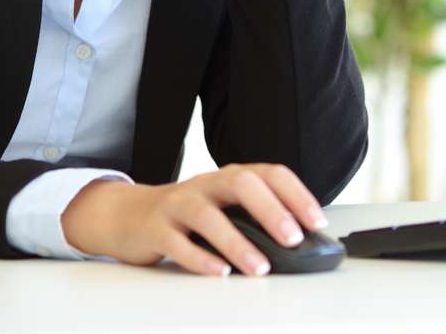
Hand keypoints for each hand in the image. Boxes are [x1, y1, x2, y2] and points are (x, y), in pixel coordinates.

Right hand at [61, 163, 328, 276]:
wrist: (130, 215)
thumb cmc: (189, 214)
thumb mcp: (224, 207)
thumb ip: (256, 217)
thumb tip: (300, 243)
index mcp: (230, 177)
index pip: (270, 174)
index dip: (296, 194)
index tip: (316, 222)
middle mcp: (206, 185)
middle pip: (241, 184)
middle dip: (271, 210)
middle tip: (292, 238)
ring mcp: (179, 204)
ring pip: (208, 215)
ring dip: (237, 242)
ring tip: (259, 267)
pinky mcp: (156, 228)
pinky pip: (177, 243)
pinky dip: (200, 259)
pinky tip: (218, 272)